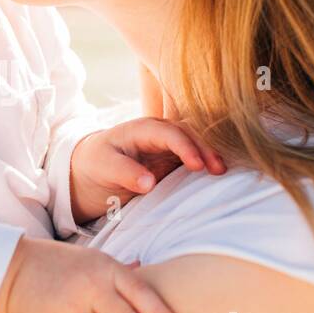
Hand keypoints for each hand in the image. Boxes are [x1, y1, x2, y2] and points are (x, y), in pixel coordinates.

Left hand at [70, 117, 224, 224]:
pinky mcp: (172, 159)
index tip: (197, 166)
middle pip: (188, 134)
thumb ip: (125, 173)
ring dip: (209, 155)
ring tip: (222, 172)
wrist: (91, 169)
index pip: (169, 134)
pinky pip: (193, 157)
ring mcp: (168, 145)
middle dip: (205, 149)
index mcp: (142, 129)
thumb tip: (149, 183)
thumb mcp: (103, 167)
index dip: (185, 147)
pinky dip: (206, 163)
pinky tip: (217, 174)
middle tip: (219, 170)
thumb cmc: (96, 164)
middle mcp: (159, 133)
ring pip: (195, 143)